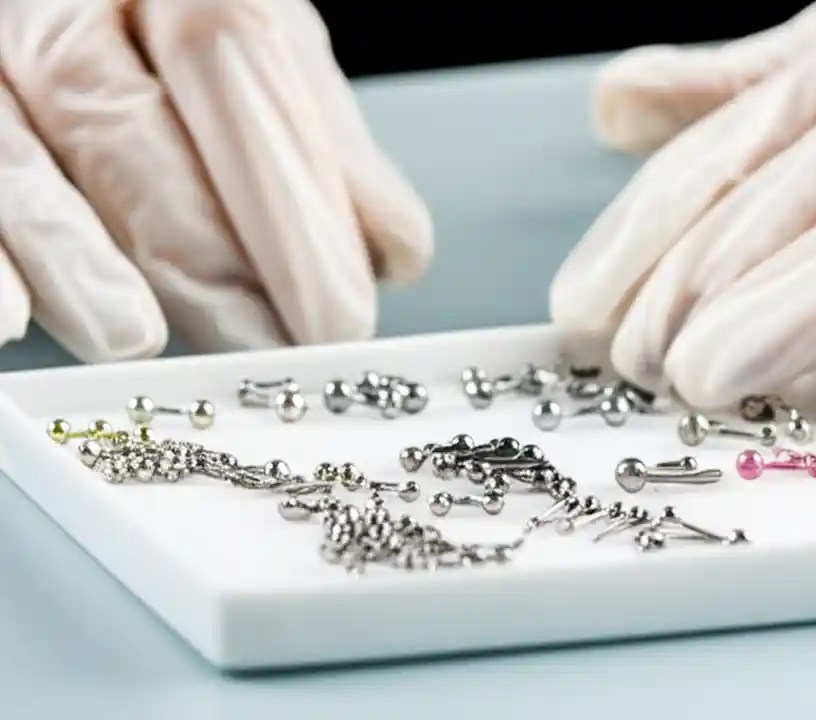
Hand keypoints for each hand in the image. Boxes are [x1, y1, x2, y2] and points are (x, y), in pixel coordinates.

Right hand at [0, 0, 432, 361]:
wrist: (88, 1)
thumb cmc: (178, 28)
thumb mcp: (271, 50)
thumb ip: (323, 139)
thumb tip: (391, 250)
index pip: (230, 63)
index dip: (283, 200)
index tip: (334, 310)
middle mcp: (64, 4)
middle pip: (128, 131)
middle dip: (208, 262)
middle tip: (266, 350)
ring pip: (23, 169)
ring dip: (87, 268)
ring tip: (140, 338)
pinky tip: (17, 317)